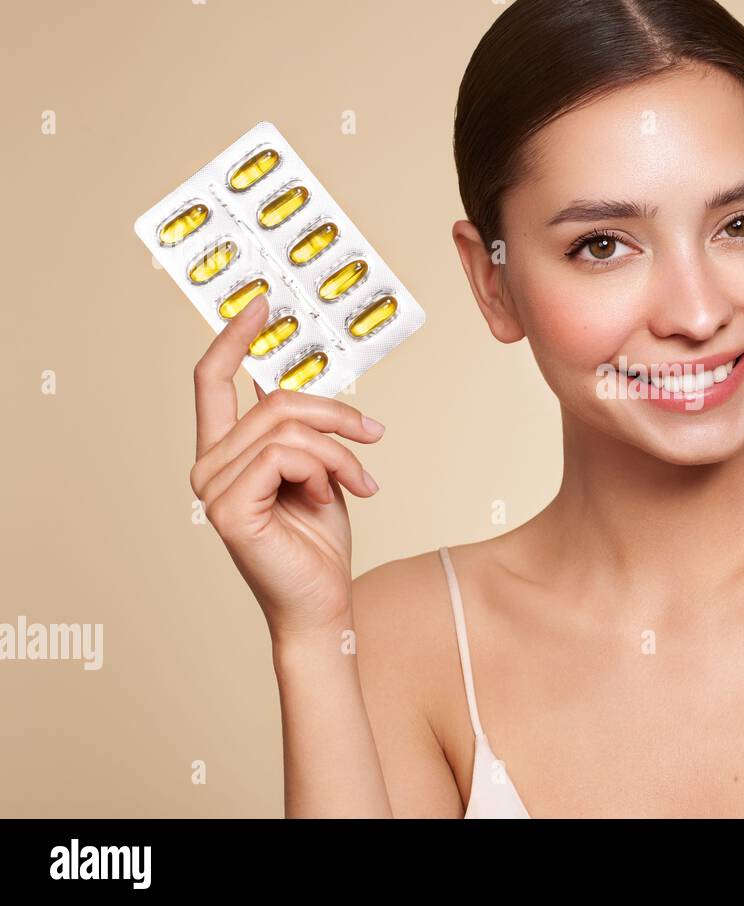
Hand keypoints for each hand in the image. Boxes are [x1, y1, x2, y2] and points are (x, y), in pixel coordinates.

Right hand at [188, 294, 385, 640]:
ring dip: (338, 452)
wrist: (323, 603)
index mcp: (225, 453)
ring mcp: (212, 487)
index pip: (212, 380)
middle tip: (372, 436)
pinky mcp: (228, 507)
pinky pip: (286, 455)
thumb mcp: (317, 470)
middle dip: (334, 413)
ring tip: (359, 483)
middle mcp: (208, 466)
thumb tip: (283, 380)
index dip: (233, 336)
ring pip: (287, 427)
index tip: (263, 302)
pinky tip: (332, 500)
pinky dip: (325, 471)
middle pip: (273, 398)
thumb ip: (299, 430)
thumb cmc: (319, 542)